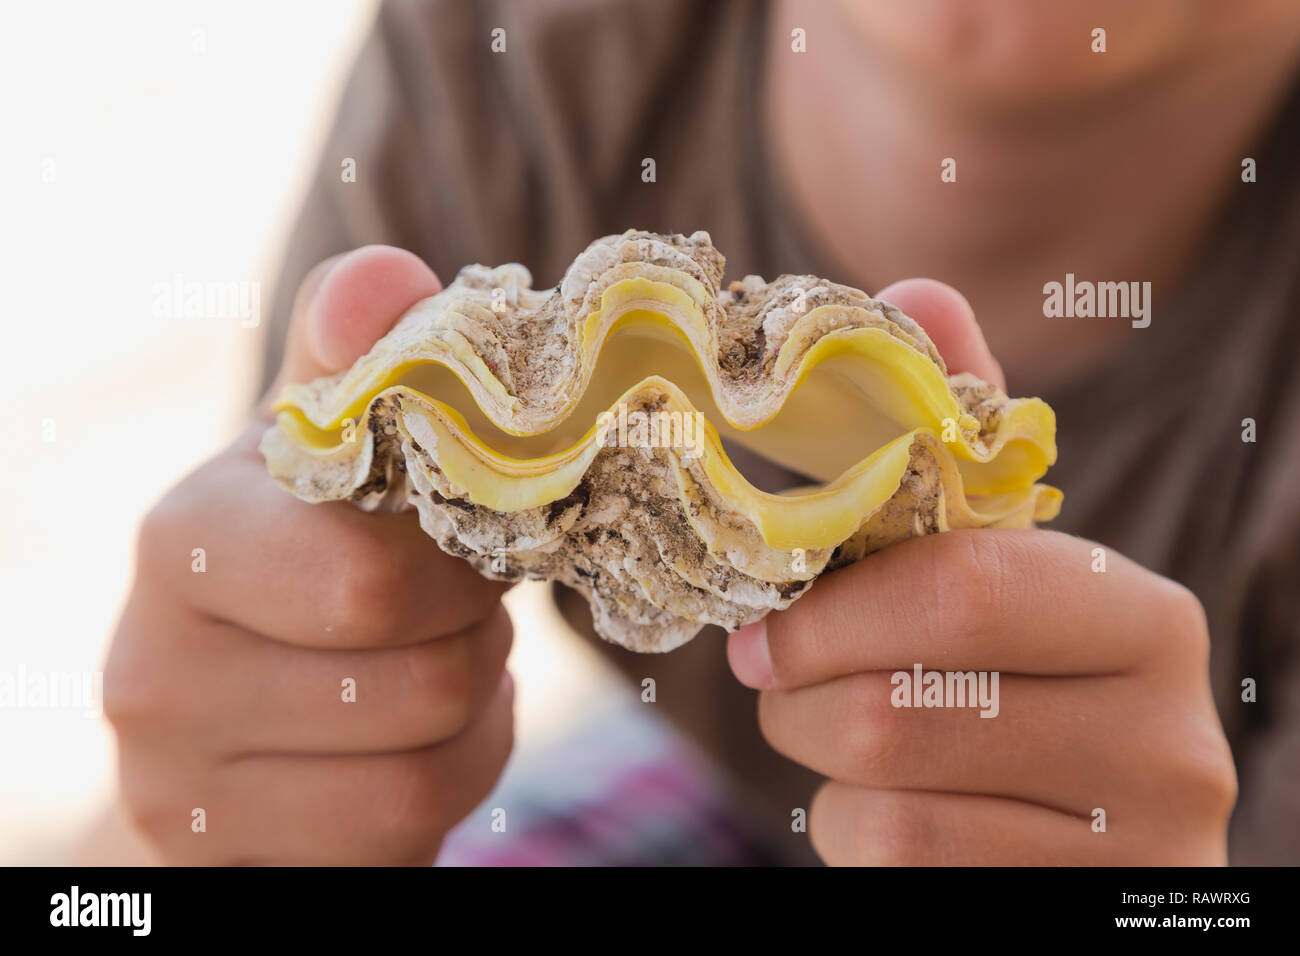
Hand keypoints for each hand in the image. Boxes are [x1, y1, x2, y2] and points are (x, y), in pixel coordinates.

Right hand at [105, 247, 513, 864]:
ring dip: (473, 718)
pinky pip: (400, 841)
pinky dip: (450, 782)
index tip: (465, 543)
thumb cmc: (312, 547)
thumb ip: (361, 360)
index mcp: (184, 539)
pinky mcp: (220, 863)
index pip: (367, 581)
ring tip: (437, 667)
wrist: (249, 685)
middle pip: (421, 682)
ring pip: (422, 776)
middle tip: (456, 609)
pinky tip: (415, 739)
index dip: (462, 568)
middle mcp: (150, 671)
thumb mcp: (330, 443)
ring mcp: (175, 786)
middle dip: (473, 640)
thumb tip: (387, 280)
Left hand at [727, 279, 1235, 864]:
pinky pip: (897, 866)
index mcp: (1142, 616)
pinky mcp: (1077, 914)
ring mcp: (1132, 847)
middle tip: (778, 680)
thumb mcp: (997, 562)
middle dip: (801, 695)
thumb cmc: (1014, 680)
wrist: (1080, 842)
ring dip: (819, 767)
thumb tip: (917, 290)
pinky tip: (884, 812)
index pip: (964, 589)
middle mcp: (1166, 739)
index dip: (831, 607)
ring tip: (839, 739)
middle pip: (901, 707)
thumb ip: (960, 443)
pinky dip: (849, 839)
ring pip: (885, 800)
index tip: (766, 623)